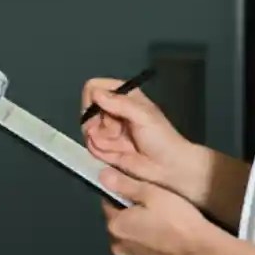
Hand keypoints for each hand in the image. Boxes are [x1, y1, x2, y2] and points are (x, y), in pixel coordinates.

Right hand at [80, 77, 203, 195]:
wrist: (167, 166)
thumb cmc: (162, 138)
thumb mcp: (143, 115)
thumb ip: (120, 103)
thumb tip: (96, 94)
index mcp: (124, 96)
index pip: (94, 88)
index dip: (93, 99)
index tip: (101, 111)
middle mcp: (113, 110)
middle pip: (87, 111)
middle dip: (97, 123)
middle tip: (115, 131)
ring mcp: (108, 130)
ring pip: (88, 130)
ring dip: (102, 140)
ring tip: (123, 144)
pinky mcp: (105, 148)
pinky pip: (92, 146)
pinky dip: (103, 152)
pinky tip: (119, 153)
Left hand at [99, 167, 224, 254]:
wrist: (202, 250)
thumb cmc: (177, 219)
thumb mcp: (152, 193)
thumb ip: (125, 184)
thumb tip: (103, 176)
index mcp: (115, 226)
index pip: (108, 203)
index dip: (122, 193)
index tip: (139, 191)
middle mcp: (118, 246)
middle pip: (118, 222)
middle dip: (130, 213)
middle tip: (154, 206)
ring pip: (129, 238)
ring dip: (138, 230)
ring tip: (161, 222)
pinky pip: (140, 252)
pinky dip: (147, 246)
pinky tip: (163, 239)